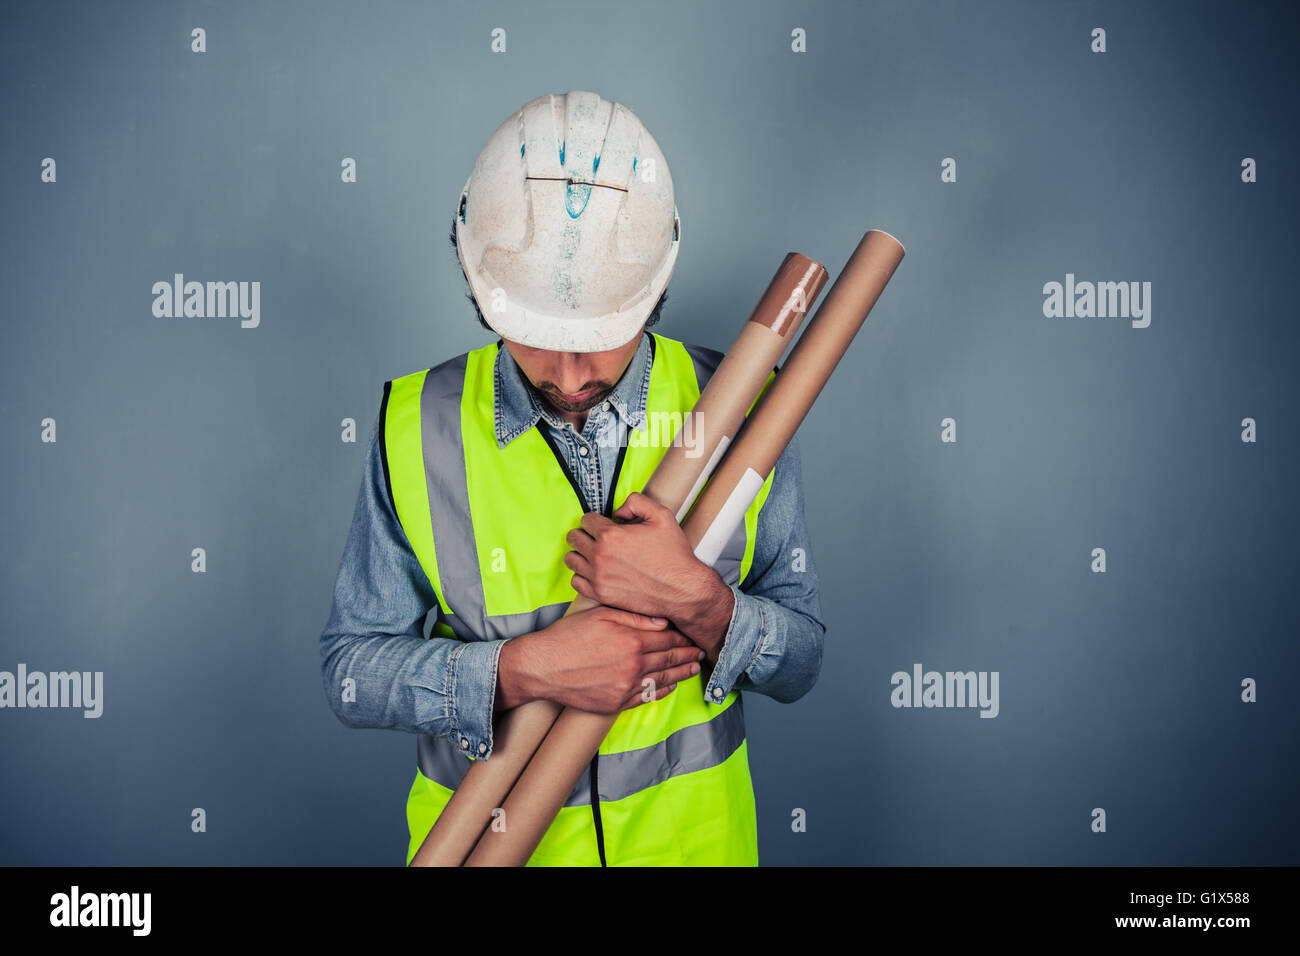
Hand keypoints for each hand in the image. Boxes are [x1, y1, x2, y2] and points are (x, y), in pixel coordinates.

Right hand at [496, 605, 706, 713]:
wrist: (543, 667)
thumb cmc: (568, 637)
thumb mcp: (601, 615)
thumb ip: (634, 617)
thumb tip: (663, 621)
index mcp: (632, 640)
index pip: (668, 637)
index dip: (682, 636)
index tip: (692, 634)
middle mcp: (634, 665)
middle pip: (670, 659)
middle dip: (688, 654)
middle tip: (700, 651)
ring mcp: (627, 686)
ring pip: (663, 680)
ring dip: (682, 673)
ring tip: (693, 668)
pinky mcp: (617, 702)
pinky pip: (647, 697)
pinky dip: (663, 691)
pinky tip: (671, 686)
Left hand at [563, 492, 734, 655]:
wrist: (682, 590)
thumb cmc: (674, 555)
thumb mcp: (662, 516)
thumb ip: (636, 502)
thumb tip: (618, 511)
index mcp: (611, 535)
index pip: (585, 520)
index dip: (596, 520)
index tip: (604, 525)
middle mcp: (599, 556)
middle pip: (574, 538)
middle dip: (585, 534)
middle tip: (598, 538)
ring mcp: (598, 577)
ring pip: (571, 559)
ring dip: (581, 554)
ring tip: (595, 554)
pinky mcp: (600, 594)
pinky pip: (576, 581)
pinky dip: (582, 575)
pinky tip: (596, 571)